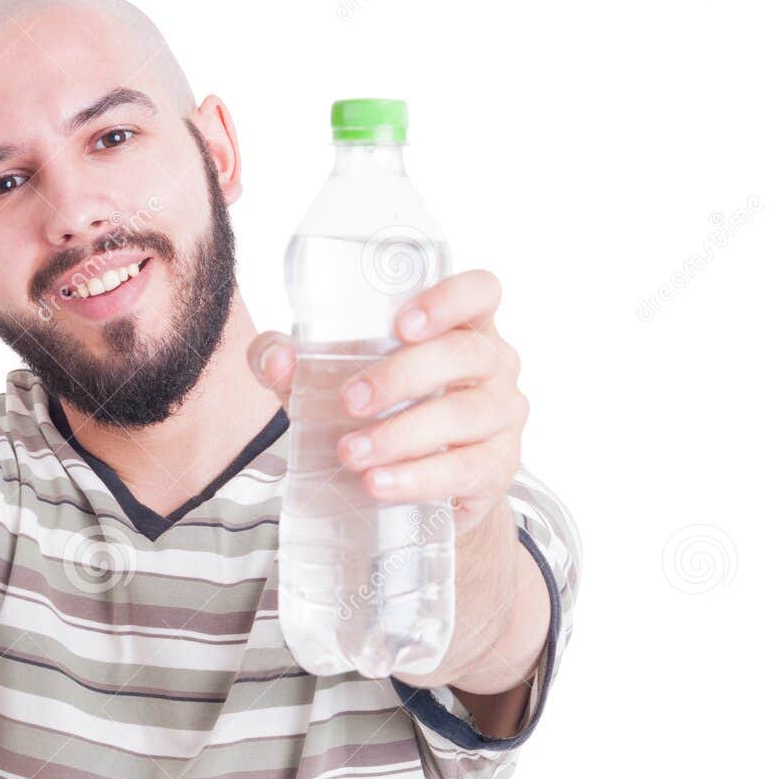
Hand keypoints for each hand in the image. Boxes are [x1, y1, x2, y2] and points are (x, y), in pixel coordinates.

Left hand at [247, 269, 526, 535]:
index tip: (403, 324)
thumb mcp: (336, 377)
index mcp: (462, 325)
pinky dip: (417, 478)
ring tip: (351, 452)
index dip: (449, 299)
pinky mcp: (497, 467)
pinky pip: (466, 469)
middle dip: (403, 376)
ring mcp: (503, 416)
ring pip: (465, 415)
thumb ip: (297, 362)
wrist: (420, 487)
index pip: (480, 291)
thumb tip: (275, 359)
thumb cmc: (382, 409)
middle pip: (466, 354)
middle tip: (349, 401)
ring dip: (402, 434)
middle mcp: (494, 363)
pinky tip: (379, 484)